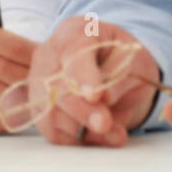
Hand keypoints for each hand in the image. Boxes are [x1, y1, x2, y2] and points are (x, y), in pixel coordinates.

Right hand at [28, 16, 160, 146]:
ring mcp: (39, 79)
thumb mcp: (132, 61)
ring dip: (82, 129)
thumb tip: (103, 98)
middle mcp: (50, 53)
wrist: (113, 68)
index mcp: (76, 31)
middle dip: (82, 110)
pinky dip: (76, 139)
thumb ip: (118, 77)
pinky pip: (51, 130)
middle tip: (106, 124)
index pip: (73, 53)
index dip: (83, 77)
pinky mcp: (39, 106)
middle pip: (56, 85)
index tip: (96, 96)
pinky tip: (98, 136)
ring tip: (114, 133)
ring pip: (51, 112)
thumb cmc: (123, 60)